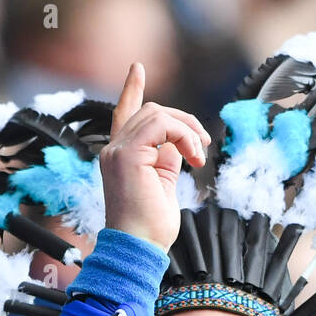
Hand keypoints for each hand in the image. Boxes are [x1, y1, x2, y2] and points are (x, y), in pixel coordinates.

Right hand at [98, 63, 208, 252]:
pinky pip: (162, 124)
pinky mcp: (127, 154)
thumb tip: (178, 144)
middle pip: (150, 111)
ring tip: (198, 155)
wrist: (138, 248)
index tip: (137, 67)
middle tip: (202, 146)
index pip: (124, 114)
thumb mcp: (163, 185)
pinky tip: (193, 156)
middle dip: (183, 121)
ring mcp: (117, 150)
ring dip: (187, 129)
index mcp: (120, 156)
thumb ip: (166, 159)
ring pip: (158, 113)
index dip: (131, 89)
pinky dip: (183, 135)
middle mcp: (113, 149)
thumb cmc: (150, 228)